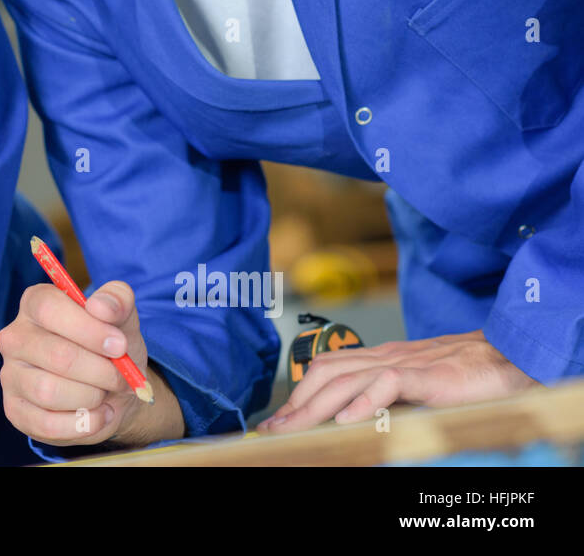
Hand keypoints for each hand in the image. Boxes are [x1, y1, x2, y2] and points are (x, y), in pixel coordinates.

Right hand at [0, 280, 182, 446]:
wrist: (113, 390)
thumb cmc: (110, 347)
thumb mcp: (122, 319)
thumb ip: (117, 301)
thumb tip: (100, 306)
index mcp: (34, 304)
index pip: (49, 309)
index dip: (89, 328)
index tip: (119, 344)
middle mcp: (14, 337)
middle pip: (56, 355)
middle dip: (100, 371)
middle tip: (121, 376)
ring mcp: (10, 375)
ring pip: (49, 391)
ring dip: (91, 397)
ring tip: (104, 393)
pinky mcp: (15, 411)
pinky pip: (47, 424)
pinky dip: (83, 424)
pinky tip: (96, 415)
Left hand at [257, 329, 539, 432]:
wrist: (513, 356)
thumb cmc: (470, 376)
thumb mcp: (419, 388)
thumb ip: (390, 399)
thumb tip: (354, 423)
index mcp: (381, 359)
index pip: (328, 370)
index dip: (300, 394)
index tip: (279, 421)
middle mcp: (387, 357)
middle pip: (327, 374)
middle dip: (296, 403)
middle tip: (273, 430)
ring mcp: (407, 363)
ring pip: (348, 378)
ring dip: (316, 406)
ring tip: (294, 429)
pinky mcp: (431, 375)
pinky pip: (390, 383)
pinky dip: (365, 401)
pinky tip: (347, 419)